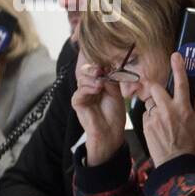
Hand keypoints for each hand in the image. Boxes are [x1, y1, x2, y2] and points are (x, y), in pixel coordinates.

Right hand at [71, 48, 126, 165]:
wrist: (111, 131)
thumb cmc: (114, 113)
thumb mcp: (116, 93)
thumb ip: (111, 80)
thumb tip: (107, 67)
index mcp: (99, 83)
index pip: (95, 68)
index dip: (101, 64)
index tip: (109, 63)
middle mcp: (89, 86)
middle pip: (86, 71)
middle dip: (93, 69)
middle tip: (101, 70)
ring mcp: (82, 94)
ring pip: (82, 79)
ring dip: (92, 79)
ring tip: (101, 83)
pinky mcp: (77, 103)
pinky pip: (79, 92)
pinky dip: (87, 88)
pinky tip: (96, 89)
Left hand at [141, 52, 194, 166]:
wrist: (175, 162)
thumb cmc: (190, 143)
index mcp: (183, 108)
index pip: (181, 83)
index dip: (178, 67)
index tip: (176, 55)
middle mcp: (168, 110)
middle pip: (155, 88)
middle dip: (156, 89)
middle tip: (161, 97)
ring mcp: (155, 117)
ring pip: (150, 102)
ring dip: (155, 107)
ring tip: (162, 120)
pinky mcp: (146, 125)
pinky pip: (146, 115)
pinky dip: (151, 119)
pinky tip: (158, 129)